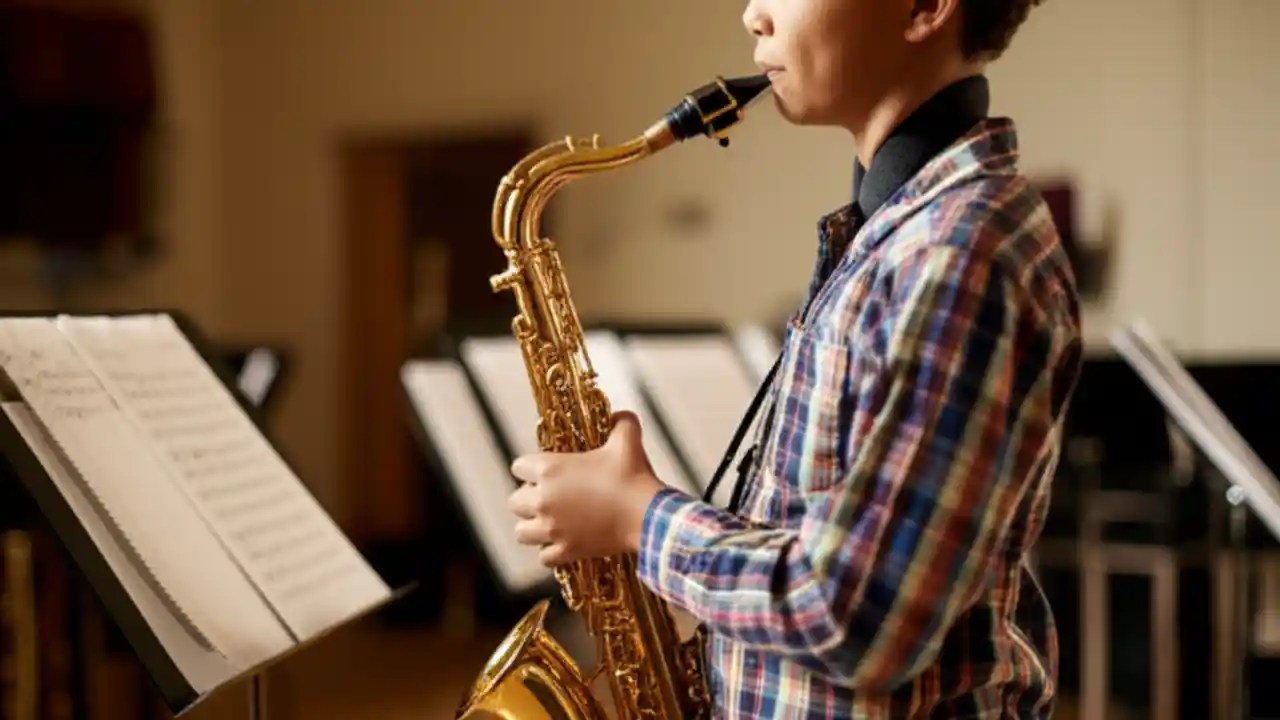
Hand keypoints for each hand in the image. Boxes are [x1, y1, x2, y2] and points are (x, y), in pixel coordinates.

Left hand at [508, 411, 664, 566]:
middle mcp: (543, 499)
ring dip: (532, 527)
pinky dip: (551, 552)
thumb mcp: (627, 439)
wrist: (647, 515)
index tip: (546, 471)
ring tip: (550, 523)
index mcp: (550, 469)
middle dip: (528, 499)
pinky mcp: (565, 550)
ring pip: (521, 532)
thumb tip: (618, 415)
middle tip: (549, 497)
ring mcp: (552, 528)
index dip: (530, 468)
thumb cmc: (633, 475)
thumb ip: (620, 421)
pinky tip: (564, 542)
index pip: (518, 466)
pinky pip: (543, 556)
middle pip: (514, 501)